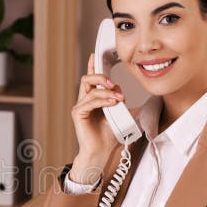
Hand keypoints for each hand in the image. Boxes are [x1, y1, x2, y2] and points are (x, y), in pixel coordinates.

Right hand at [69, 54, 125, 183]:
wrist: (101, 152)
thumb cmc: (108, 137)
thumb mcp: (120, 116)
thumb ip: (122, 104)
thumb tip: (128, 95)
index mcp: (93, 100)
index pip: (92, 79)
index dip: (92, 65)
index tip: (95, 54)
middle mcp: (85, 101)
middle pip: (88, 79)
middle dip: (100, 75)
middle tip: (113, 82)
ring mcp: (80, 107)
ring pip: (89, 88)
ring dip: (106, 90)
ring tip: (118, 97)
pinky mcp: (78, 113)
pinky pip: (89, 101)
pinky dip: (102, 100)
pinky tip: (112, 103)